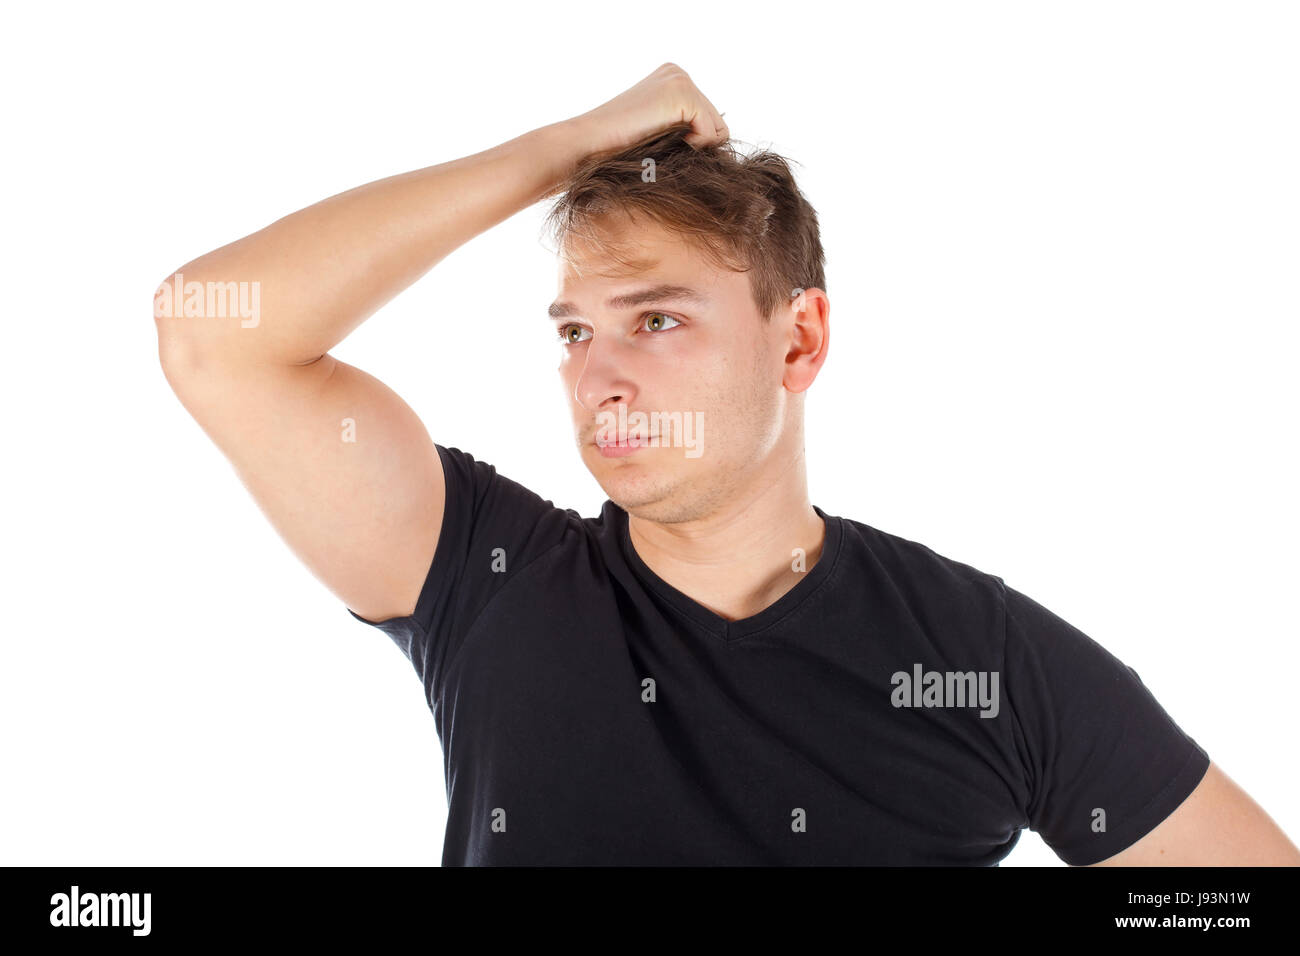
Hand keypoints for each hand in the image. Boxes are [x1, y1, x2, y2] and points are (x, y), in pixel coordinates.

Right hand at [573, 62, 729, 153]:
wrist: (589, 144)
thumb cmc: (617, 148)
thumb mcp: (657, 130)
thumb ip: (684, 126)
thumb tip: (719, 141)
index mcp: (672, 78)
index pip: (708, 118)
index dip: (693, 142)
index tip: (661, 142)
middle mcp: (678, 73)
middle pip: (717, 123)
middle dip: (697, 144)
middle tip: (662, 146)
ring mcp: (681, 80)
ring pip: (718, 129)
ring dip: (694, 147)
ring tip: (661, 143)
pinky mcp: (683, 94)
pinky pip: (711, 133)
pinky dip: (693, 147)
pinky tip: (664, 142)